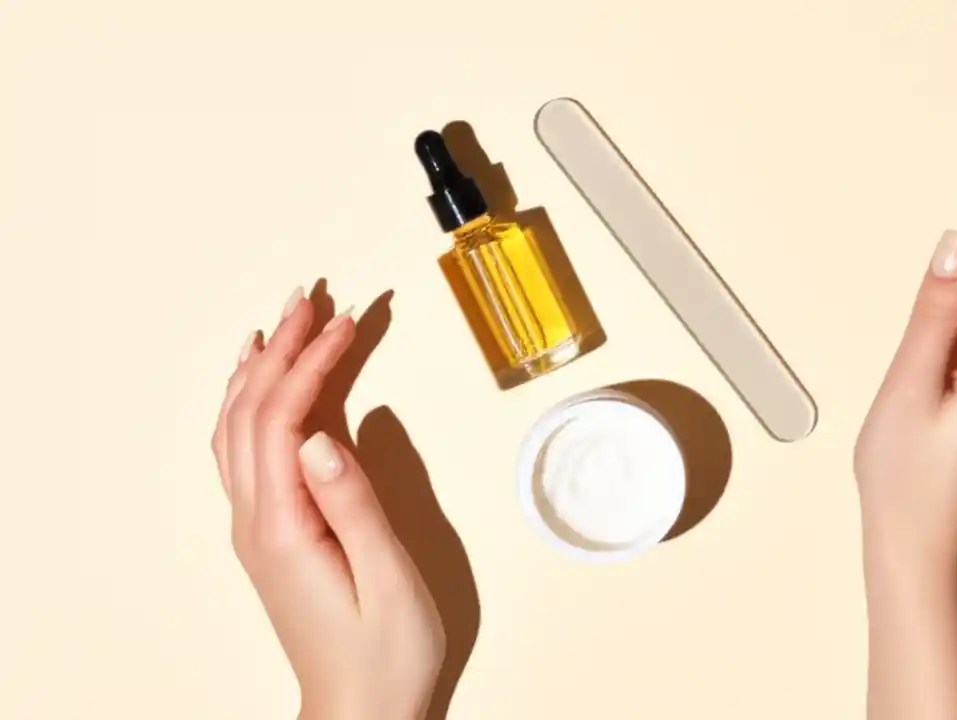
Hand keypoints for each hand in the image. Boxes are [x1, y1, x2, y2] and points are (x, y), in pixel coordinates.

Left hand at [211, 288, 443, 719]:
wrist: (360, 711)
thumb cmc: (384, 652)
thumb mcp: (386, 579)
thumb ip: (354, 505)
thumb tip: (326, 435)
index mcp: (285, 527)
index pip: (286, 421)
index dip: (313, 363)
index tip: (347, 320)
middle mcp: (257, 522)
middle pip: (251, 413)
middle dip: (282, 347)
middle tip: (312, 296)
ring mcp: (257, 528)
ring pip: (238, 430)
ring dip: (260, 370)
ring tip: (286, 322)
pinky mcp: (270, 534)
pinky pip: (244, 453)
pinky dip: (250, 407)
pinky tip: (261, 388)